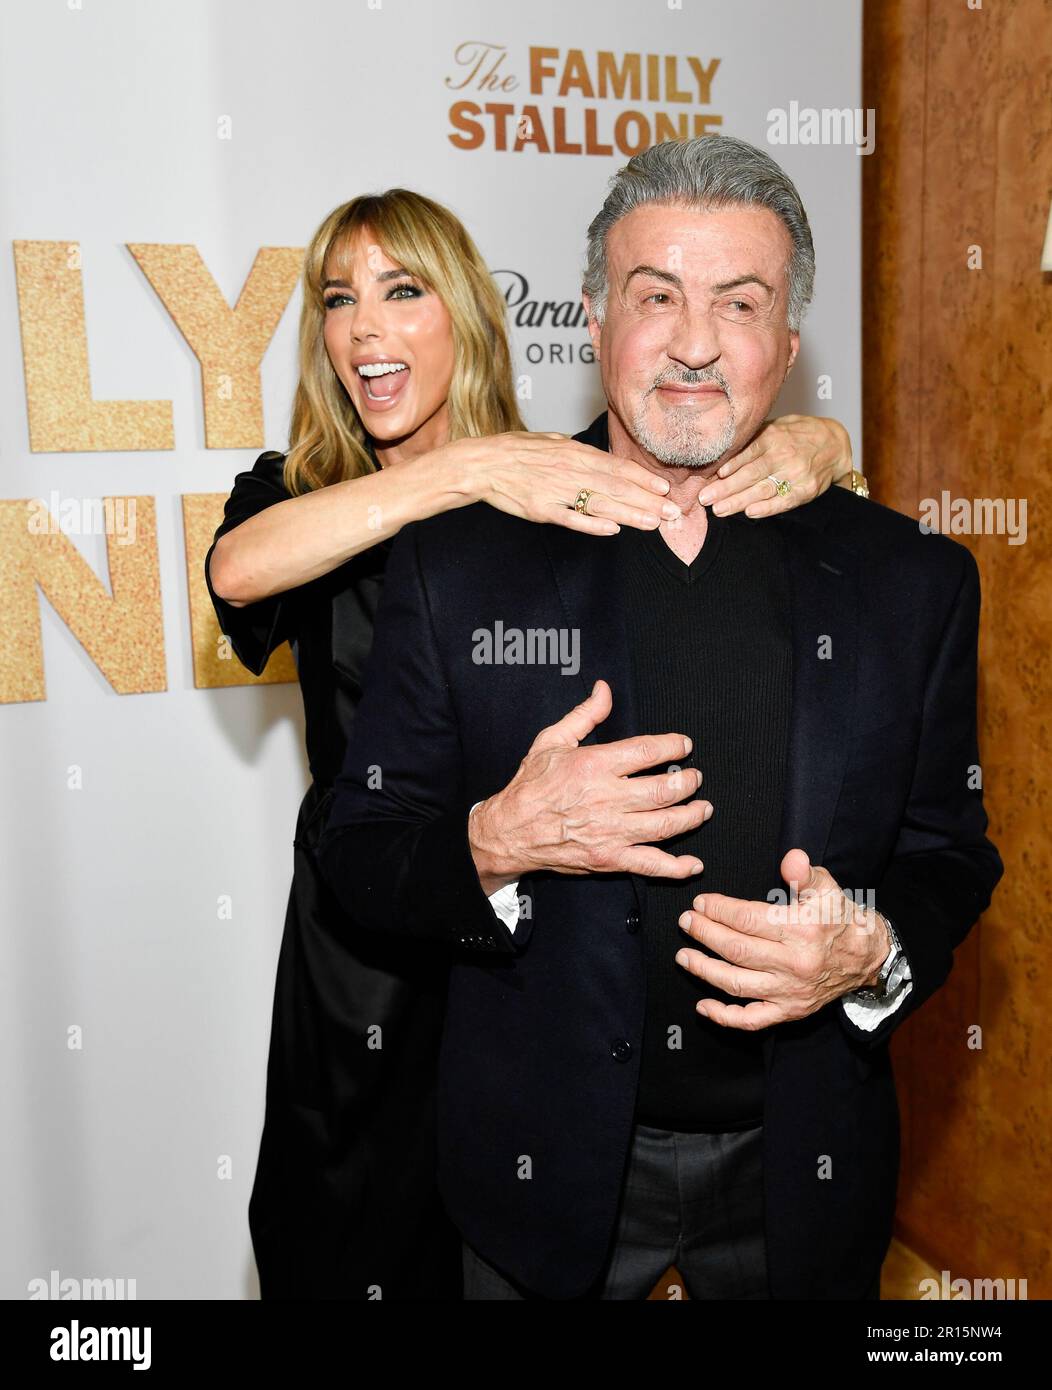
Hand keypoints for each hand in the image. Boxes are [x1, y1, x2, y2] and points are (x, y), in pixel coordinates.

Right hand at [446, 431, 683, 534]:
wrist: (480, 463)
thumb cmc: (512, 451)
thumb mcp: (548, 441)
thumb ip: (574, 449)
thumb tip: (595, 455)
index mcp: (574, 452)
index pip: (617, 466)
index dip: (643, 478)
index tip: (664, 489)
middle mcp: (570, 469)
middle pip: (616, 487)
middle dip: (647, 501)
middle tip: (671, 513)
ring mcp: (556, 490)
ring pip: (600, 503)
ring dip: (630, 514)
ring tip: (654, 524)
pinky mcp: (541, 509)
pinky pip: (571, 518)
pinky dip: (592, 524)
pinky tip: (613, 530)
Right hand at [468, 679, 710, 893]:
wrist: (510, 831)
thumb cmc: (530, 786)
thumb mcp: (551, 740)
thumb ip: (584, 714)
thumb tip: (605, 690)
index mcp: (595, 765)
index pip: (648, 752)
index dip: (673, 747)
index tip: (684, 746)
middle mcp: (607, 798)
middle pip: (664, 790)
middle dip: (688, 783)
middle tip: (695, 778)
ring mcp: (611, 831)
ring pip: (665, 825)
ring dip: (691, 816)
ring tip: (702, 808)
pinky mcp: (609, 858)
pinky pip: (650, 865)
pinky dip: (676, 867)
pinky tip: (693, 863)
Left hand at [673, 848, 888, 1030]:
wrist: (866, 957)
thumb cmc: (840, 920)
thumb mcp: (827, 888)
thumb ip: (805, 873)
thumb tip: (790, 858)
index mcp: (802, 930)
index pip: (748, 919)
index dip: (719, 910)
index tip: (701, 903)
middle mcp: (794, 964)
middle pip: (737, 950)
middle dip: (705, 934)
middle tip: (686, 922)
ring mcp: (790, 991)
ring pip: (737, 984)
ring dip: (704, 970)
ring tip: (684, 956)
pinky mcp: (789, 1011)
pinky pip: (752, 1020)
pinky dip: (724, 1017)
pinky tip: (704, 1006)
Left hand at [694, 415, 852, 518]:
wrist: (835, 443)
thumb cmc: (799, 434)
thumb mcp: (777, 426)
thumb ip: (753, 438)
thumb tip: (722, 451)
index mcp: (773, 437)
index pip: (746, 454)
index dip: (728, 467)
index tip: (711, 478)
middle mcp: (783, 454)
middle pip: (750, 474)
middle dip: (725, 489)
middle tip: (705, 499)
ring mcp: (795, 473)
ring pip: (763, 490)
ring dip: (739, 501)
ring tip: (719, 510)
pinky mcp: (805, 489)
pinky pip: (784, 501)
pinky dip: (767, 508)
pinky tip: (750, 513)